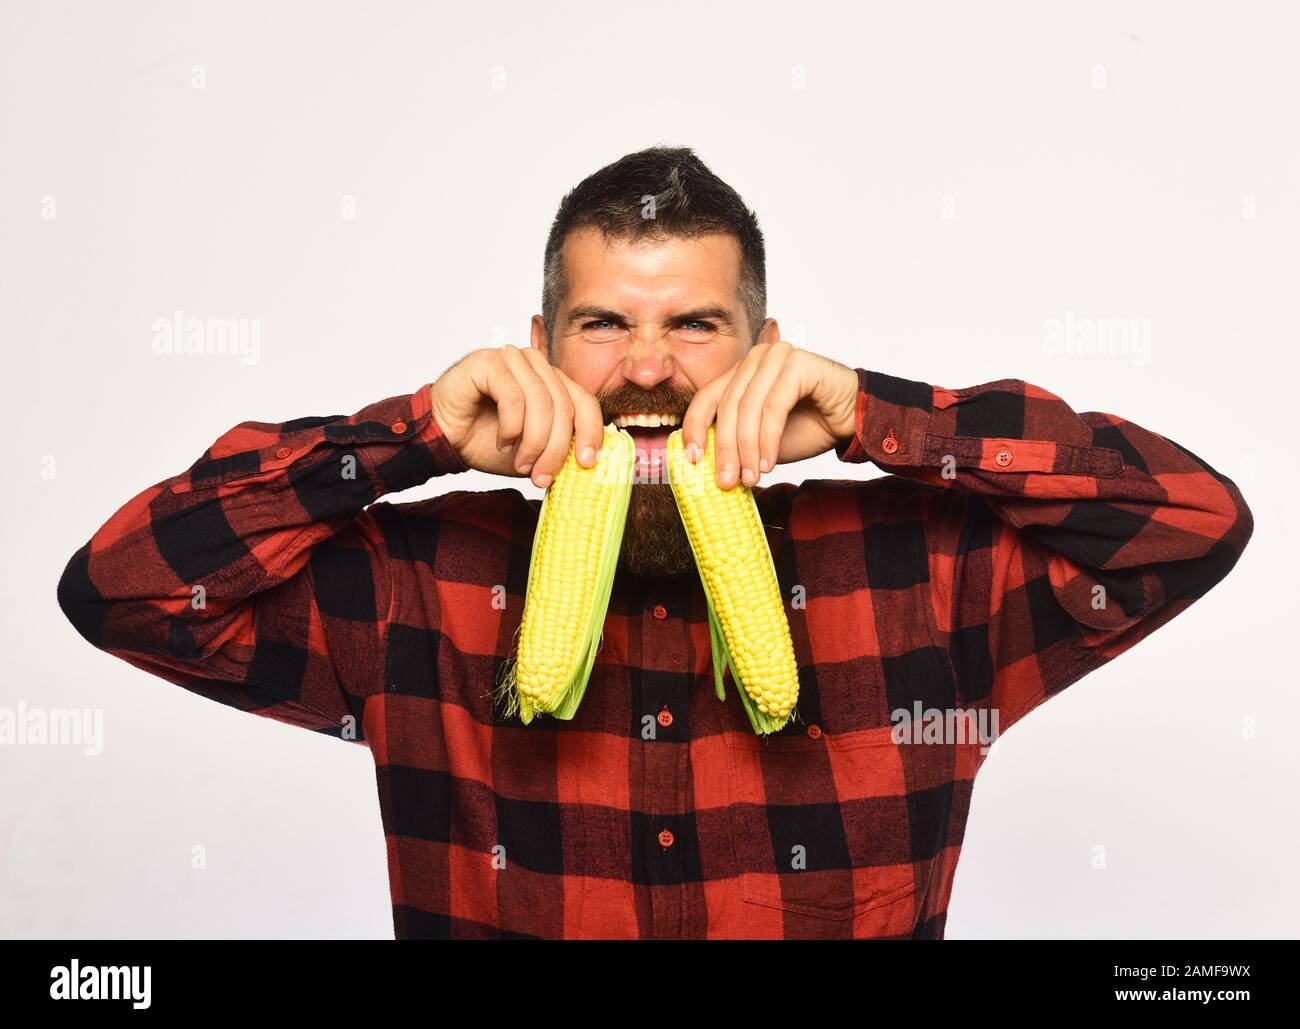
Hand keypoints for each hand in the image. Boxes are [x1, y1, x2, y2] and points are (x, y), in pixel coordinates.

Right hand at [428, 345, 604, 487]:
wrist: (442, 436)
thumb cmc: (485, 440)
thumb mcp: (532, 452)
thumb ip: (558, 451)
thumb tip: (589, 463)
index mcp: (552, 381)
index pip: (584, 402)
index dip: (591, 432)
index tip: (587, 463)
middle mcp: (536, 365)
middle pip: (564, 405)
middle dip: (556, 448)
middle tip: (541, 475)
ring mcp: (513, 359)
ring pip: (542, 401)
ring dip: (533, 441)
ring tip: (521, 462)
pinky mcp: (489, 362)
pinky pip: (513, 396)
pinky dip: (511, 426)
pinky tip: (502, 442)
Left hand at [680, 341, 858, 488]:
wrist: (852, 421)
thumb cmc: (808, 428)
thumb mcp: (761, 442)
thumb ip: (735, 444)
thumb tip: (703, 466)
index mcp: (741, 373)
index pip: (706, 398)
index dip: (694, 429)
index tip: (692, 461)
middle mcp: (756, 359)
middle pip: (727, 405)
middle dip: (724, 448)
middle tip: (725, 481)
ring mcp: (777, 356)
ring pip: (749, 406)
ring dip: (747, 448)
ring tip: (749, 477)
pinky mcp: (799, 363)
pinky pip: (775, 405)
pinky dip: (768, 438)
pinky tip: (768, 463)